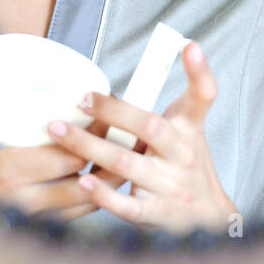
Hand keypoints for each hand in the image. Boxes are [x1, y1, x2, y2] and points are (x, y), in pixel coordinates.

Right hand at [0, 52, 126, 221]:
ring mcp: (36, 221)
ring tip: (117, 151)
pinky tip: (104, 178)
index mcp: (6, 175)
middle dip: (104, 152)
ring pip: (87, 202)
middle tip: (114, 128)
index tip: (99, 114)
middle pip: (83, 177)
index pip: (66, 156)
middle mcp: (25, 203)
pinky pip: (78, 216)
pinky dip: (95, 197)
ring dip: (105, 178)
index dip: (90, 136)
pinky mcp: (41, 231)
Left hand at [46, 41, 239, 233]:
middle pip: (150, 127)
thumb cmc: (186, 165)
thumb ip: (173, 99)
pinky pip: (127, 205)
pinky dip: (104, 194)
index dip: (199, 72)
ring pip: (127, 164)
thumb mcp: (187, 130)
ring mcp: (169, 185)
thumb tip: (169, 53)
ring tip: (57, 130)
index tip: (189, 46)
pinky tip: (82, 181)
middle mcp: (182, 155)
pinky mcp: (154, 213)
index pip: (203, 95)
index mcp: (190, 128)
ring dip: (89, 146)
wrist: (206, 217)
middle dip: (114, 111)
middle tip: (81, 99)